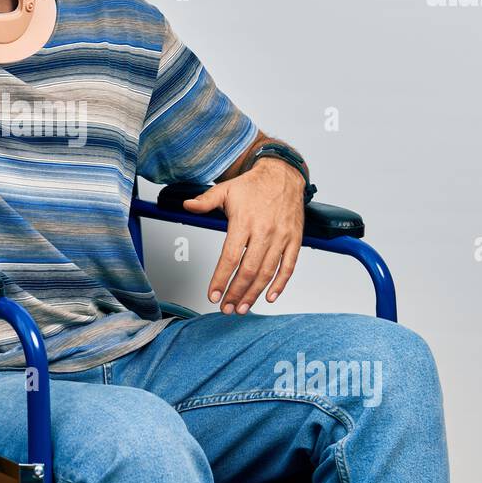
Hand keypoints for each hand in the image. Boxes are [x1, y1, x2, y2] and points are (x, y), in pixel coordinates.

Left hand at [183, 159, 305, 313]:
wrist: (283, 174)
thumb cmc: (253, 185)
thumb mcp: (225, 190)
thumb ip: (205, 201)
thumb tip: (187, 205)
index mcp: (244, 221)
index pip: (230, 257)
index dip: (221, 278)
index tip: (213, 295)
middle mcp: (264, 231)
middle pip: (249, 270)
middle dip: (236, 292)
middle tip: (226, 308)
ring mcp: (281, 237)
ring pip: (267, 272)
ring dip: (254, 293)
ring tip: (242, 308)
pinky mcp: (294, 240)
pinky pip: (289, 266)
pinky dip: (280, 284)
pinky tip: (270, 296)